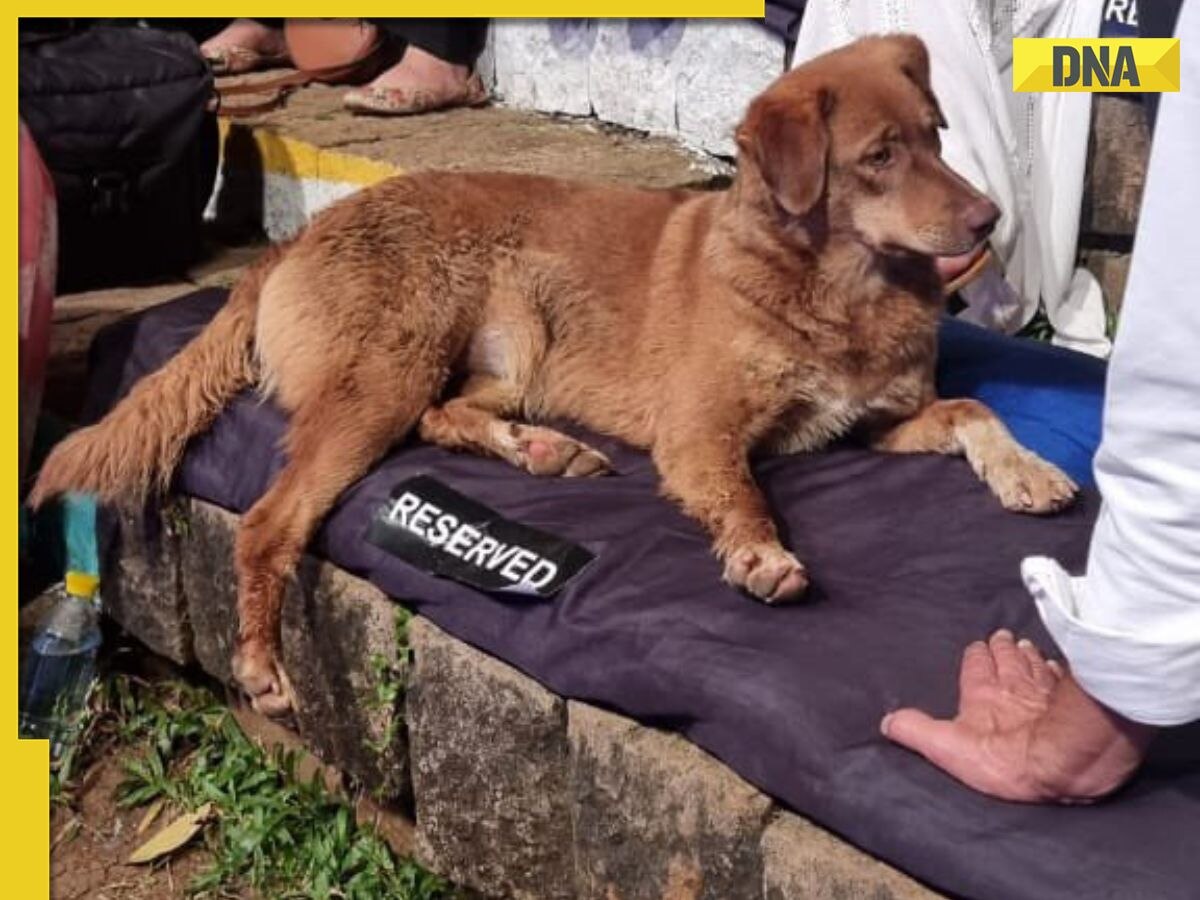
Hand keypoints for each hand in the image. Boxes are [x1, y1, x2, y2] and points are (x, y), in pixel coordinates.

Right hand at [881, 629, 1154, 802]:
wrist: (1066, 759)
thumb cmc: (1004, 756)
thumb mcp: (947, 748)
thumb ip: (916, 731)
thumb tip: (887, 721)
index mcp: (981, 691)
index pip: (976, 663)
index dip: (976, 655)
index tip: (977, 647)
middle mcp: (1012, 683)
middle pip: (1006, 656)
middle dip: (1002, 647)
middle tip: (1002, 637)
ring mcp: (1044, 688)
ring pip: (1033, 662)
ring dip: (1027, 654)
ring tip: (1025, 646)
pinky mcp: (1071, 698)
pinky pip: (1060, 676)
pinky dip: (1055, 670)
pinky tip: (1056, 667)